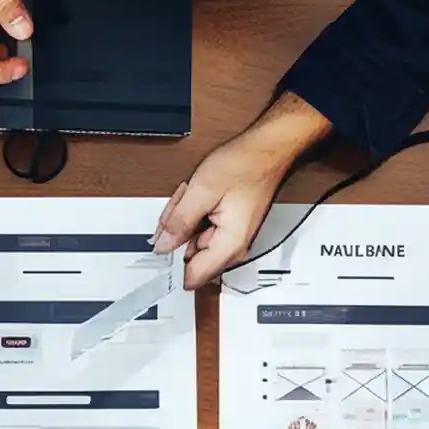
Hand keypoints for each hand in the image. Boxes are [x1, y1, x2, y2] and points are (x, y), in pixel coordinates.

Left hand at [153, 92, 332, 288]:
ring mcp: (230, 238)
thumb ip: (178, 222)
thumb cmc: (246, 165)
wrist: (268, 150)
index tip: (160, 254)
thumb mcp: (201, 191)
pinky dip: (192, 213)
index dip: (171, 266)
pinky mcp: (227, 229)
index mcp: (229, 245)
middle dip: (177, 231)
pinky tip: (198, 196)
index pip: (192, 277)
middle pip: (188, 256)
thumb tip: (162, 246)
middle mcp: (233, 247)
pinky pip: (199, 230)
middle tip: (184, 205)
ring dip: (184, 219)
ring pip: (190, 241)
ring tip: (195, 196)